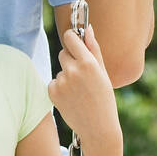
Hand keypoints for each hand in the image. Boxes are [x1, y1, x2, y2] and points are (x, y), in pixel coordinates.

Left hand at [48, 23, 120, 142]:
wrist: (97, 127)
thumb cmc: (104, 98)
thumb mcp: (103, 72)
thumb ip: (94, 49)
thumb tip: (87, 28)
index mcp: (88, 63)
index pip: (70, 37)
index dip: (71, 38)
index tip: (74, 41)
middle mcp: (73, 70)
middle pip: (63, 52)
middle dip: (70, 59)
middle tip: (82, 75)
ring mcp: (61, 82)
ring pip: (60, 69)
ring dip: (67, 76)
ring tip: (79, 91)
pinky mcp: (52, 92)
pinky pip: (54, 82)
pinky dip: (60, 88)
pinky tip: (71, 97)